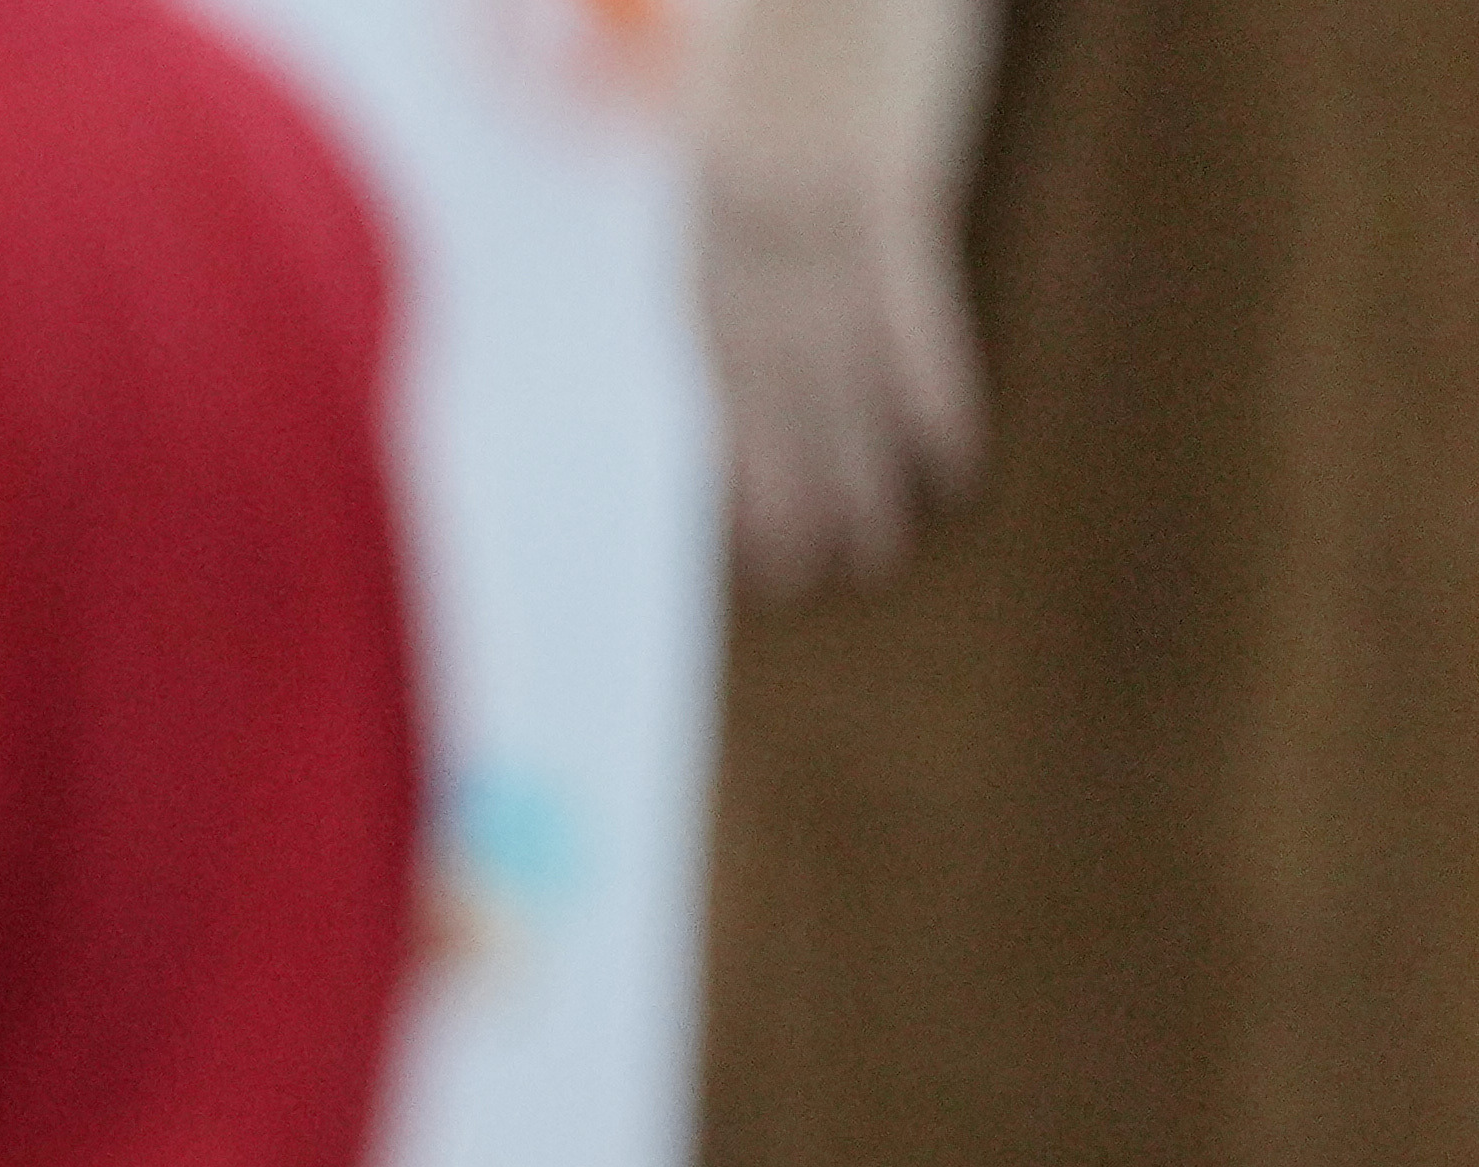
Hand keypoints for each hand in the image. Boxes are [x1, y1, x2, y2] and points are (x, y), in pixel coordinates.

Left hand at [694, 0, 994, 597]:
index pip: (717, 350)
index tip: (750, 525)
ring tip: (878, 551)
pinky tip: (951, 459)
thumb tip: (799, 247)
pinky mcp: (885, 177)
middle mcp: (743, 215)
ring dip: (856, 465)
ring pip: (829, 364)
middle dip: (787, 484)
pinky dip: (925, 386)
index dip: (737, 443)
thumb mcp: (767, 94)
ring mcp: (808, 201)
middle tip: (811, 578)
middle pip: (767, 377)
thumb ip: (770, 174)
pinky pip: (905, 305)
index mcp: (710, 197)